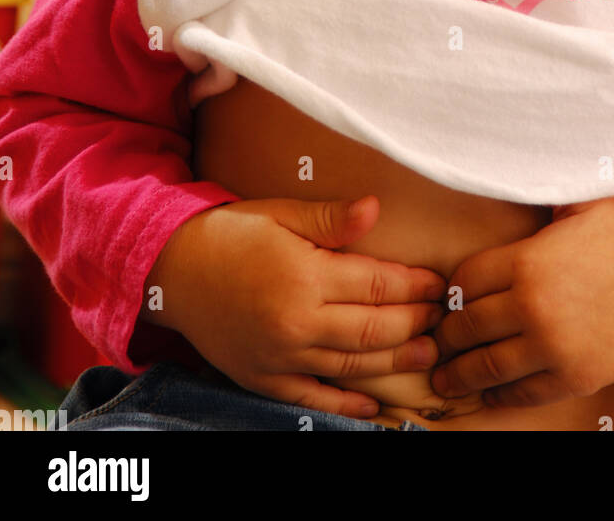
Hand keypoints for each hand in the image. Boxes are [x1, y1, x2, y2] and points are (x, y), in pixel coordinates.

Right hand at [140, 195, 445, 418]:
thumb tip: (375, 207)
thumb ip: (331, 218)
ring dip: (395, 362)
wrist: (171, 270)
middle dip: (415, 322)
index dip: (413, 284)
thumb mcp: (280, 213)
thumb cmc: (231, 233)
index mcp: (304, 275)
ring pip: (353, 364)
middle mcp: (296, 321)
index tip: (438, 282)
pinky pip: (313, 398)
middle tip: (442, 318)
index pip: (377, 285)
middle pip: (374, 328)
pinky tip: (373, 405)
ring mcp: (281, 356)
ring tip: (427, 355)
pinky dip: (345, 405)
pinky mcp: (264, 378)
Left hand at [429, 197, 613, 409]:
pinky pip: (521, 391)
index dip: (451, 291)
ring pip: (485, 364)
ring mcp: (551, 345)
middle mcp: (532, 305)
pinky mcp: (571, 376)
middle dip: (445, 336)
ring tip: (444, 378)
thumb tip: (514, 173)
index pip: (464, 281)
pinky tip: (486, 391)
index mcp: (527, 261)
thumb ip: (542, 202)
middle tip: (435, 342)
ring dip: (458, 374)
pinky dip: (497, 394)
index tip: (446, 299)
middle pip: (466, 325)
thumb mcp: (580, 207)